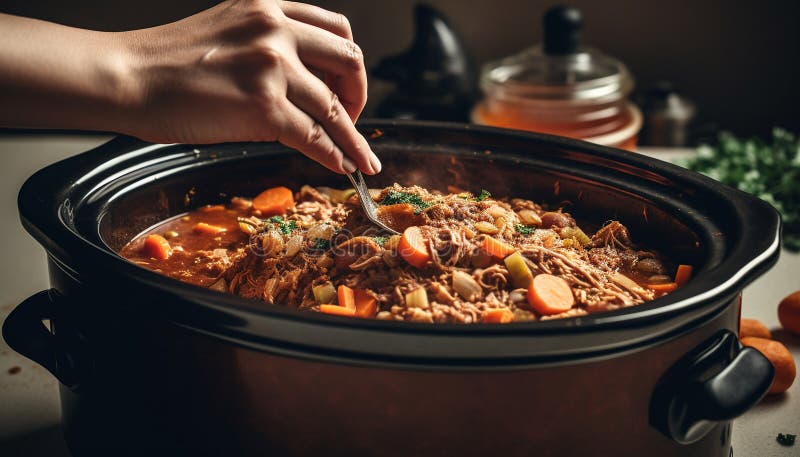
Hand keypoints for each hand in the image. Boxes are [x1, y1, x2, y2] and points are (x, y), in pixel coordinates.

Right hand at [124, 0, 378, 173]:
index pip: (336, 30)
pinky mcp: (262, 105)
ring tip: (361, 159)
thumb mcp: (227, 31)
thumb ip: (267, 44)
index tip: (346, 89)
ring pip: (335, 107)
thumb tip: (304, 86)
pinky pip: (315, 137)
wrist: (126, 77)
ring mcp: (271, 66)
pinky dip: (336, 156)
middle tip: (352, 119)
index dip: (348, 65)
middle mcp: (276, 29)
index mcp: (269, 7)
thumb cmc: (166, 62)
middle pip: (350, 60)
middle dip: (359, 95)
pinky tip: (342, 167)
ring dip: (354, 138)